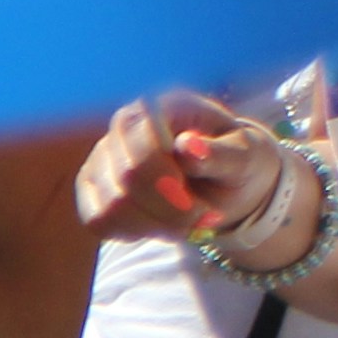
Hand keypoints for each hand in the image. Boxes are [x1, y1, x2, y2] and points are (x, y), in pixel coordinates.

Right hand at [73, 91, 284, 244]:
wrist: (226, 179)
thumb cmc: (238, 160)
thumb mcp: (245, 157)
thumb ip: (220, 153)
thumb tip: (187, 145)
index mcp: (165, 105)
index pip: (146, 146)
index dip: (167, 184)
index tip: (200, 210)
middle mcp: (125, 124)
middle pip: (126, 179)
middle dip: (168, 211)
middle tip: (203, 221)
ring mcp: (103, 156)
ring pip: (109, 207)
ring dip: (154, 226)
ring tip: (188, 223)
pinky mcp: (92, 187)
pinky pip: (98, 221)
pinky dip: (133, 232)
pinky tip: (160, 223)